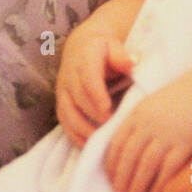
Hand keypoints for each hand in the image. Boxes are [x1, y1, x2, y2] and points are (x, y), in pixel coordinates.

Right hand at [55, 31, 135, 147]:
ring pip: (67, 112)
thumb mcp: (114, 46)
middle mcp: (70, 74)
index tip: (107, 108)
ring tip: (101, 139)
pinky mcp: (61, 104)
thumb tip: (131, 63)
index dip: (95, 93)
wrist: (82, 48)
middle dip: (93, 114)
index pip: (87, 76)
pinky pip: (64, 122)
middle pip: (78, 97)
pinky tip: (89, 145)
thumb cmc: (105, 51)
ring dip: (83, 128)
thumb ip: (121, 55)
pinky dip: (75, 135)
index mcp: (85, 57)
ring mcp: (63, 90)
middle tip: (111, 125)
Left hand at [105, 82, 191, 191]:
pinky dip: (159, 182)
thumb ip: (134, 123)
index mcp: (138, 114)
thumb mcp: (148, 105)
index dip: (112, 164)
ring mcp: (168, 133)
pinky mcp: (185, 143)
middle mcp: (150, 124)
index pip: (117, 143)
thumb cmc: (174, 101)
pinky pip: (168, 168)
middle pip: (130, 156)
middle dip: (122, 177)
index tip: (110, 178)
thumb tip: (118, 149)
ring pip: (147, 164)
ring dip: (138, 183)